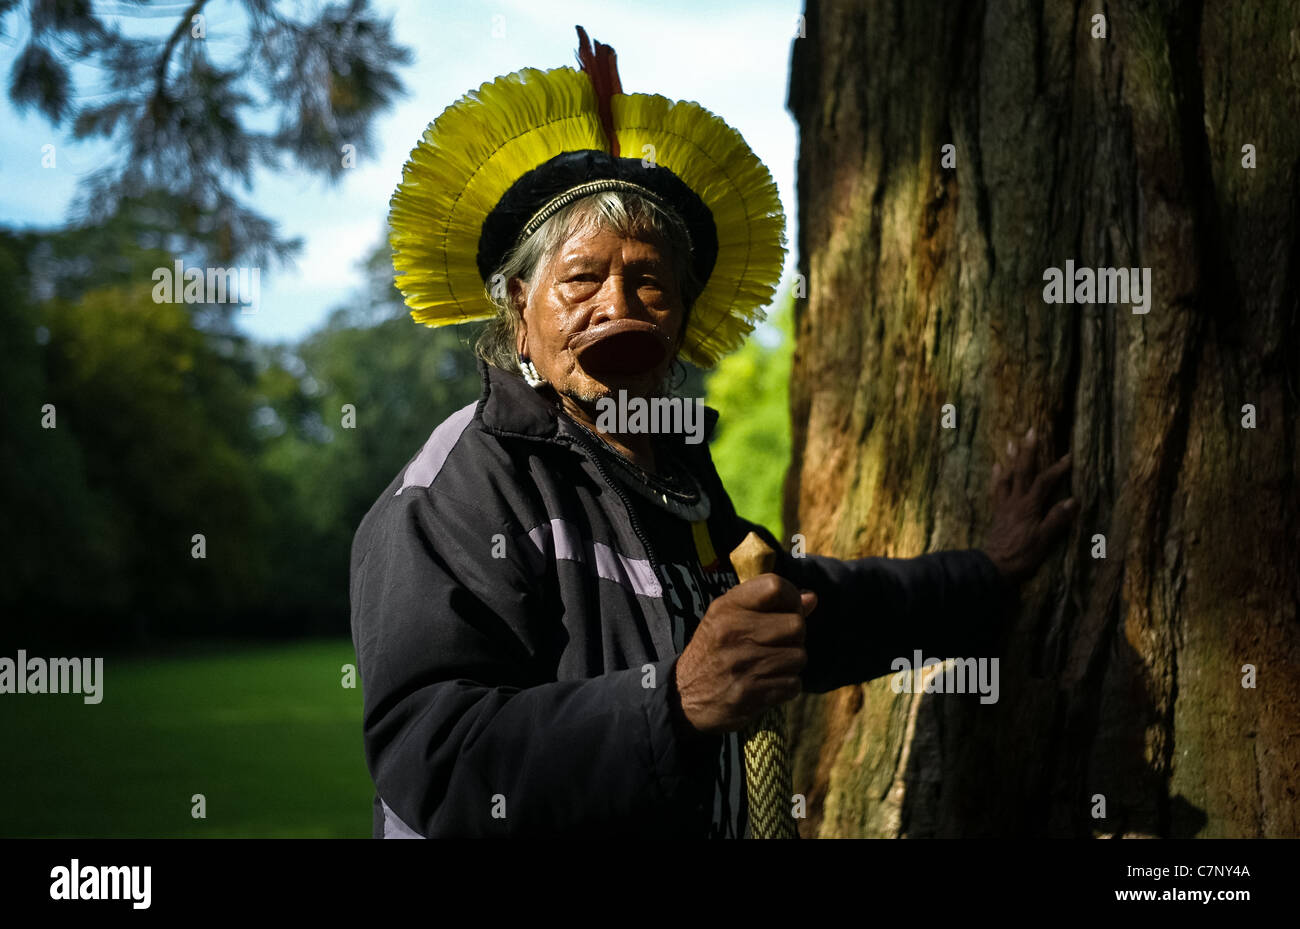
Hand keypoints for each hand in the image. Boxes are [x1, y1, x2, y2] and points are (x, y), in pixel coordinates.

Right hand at [674, 575, 816, 733]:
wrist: (685, 696)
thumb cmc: (713, 651)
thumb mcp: (728, 618)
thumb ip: (769, 605)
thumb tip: (811, 598)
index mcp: (727, 608)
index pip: (775, 587)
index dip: (791, 598)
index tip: (787, 610)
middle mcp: (734, 632)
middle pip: (796, 625)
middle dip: (794, 636)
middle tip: (778, 644)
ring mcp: (743, 664)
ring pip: (799, 656)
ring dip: (790, 663)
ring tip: (770, 665)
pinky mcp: (751, 693)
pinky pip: (793, 684)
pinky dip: (786, 686)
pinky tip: (767, 683)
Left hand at [984, 426, 1076, 586]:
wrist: (994, 566)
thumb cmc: (1022, 555)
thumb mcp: (1044, 540)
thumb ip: (1057, 520)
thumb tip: (1073, 500)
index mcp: (1029, 507)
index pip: (1045, 482)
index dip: (1057, 468)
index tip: (1069, 456)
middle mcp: (1015, 501)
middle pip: (1022, 471)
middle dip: (1028, 451)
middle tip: (1030, 431)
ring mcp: (1004, 505)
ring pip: (1007, 477)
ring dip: (1011, 459)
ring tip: (1012, 442)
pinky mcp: (998, 512)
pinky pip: (996, 490)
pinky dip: (997, 477)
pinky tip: (997, 467)